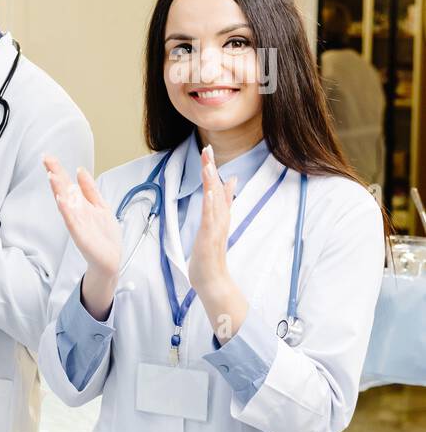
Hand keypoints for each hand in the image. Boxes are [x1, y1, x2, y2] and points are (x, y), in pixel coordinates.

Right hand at [44, 154, 121, 319]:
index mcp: (81, 204)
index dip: (58, 170)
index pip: (67, 183)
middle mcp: (77, 212)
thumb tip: (79, 170)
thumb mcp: (100, 206)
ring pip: (67, 203)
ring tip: (52, 175)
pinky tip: (61, 200)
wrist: (109, 260)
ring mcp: (78, 223)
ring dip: (59, 190)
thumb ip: (89, 189)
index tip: (48, 157)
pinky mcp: (81, 236)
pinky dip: (66, 210)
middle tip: (45, 159)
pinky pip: (72, 220)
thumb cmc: (104, 236)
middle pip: (65, 190)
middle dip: (56, 174)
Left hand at [188, 145, 245, 339]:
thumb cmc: (210, 256)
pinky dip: (212, 205)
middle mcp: (220, 219)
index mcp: (219, 217)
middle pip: (216, 190)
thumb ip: (220, 211)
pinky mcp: (210, 238)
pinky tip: (209, 193)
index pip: (217, 189)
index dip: (212, 170)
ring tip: (208, 165)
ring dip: (211, 182)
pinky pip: (211, 219)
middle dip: (211, 169)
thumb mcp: (213, 230)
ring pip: (215, 201)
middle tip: (207, 149)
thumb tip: (225, 195)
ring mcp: (216, 228)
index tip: (207, 151)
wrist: (213, 282)